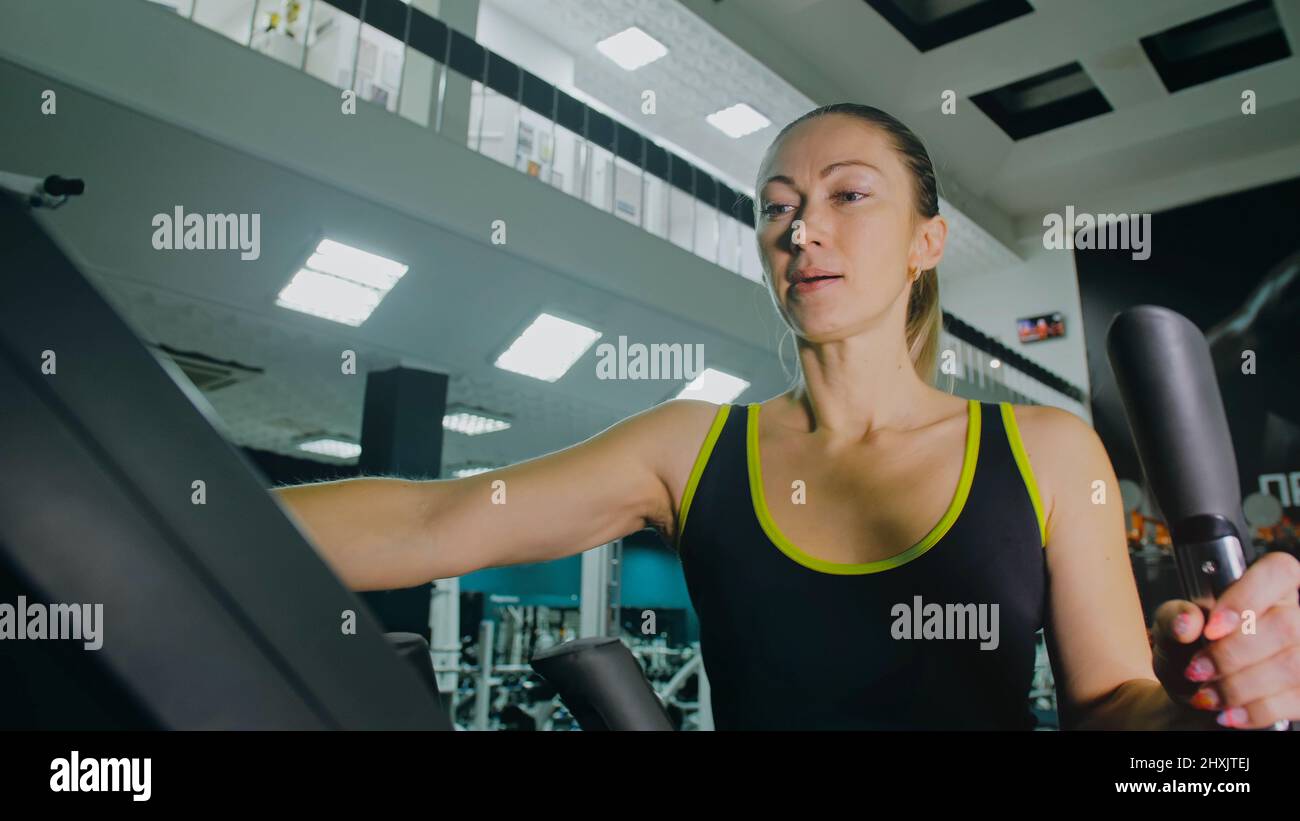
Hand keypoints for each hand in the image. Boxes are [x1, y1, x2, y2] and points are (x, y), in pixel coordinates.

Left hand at [1151, 551, 1299, 728]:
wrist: (1196, 693)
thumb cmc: (1189, 651)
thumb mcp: (1170, 629)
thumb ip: (1173, 617)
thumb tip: (1187, 622)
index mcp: (1269, 586)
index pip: (1279, 571)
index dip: (1248, 598)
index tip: (1210, 628)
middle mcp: (1298, 614)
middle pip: (1286, 624)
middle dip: (1232, 654)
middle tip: (1195, 670)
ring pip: (1292, 665)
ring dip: (1239, 686)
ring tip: (1204, 695)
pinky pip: (1296, 701)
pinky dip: (1254, 711)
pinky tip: (1228, 714)